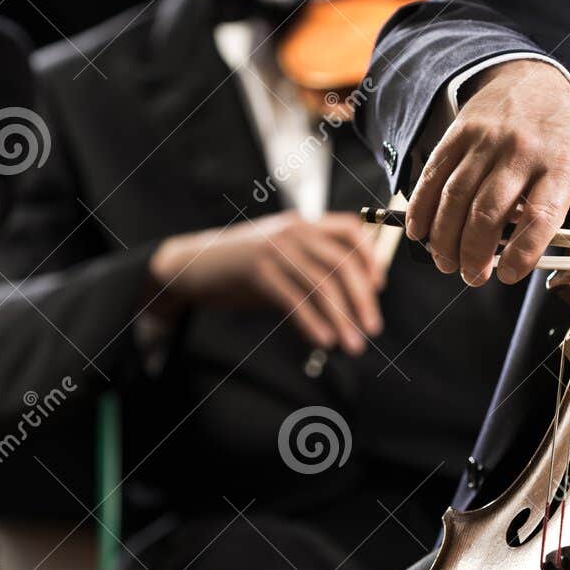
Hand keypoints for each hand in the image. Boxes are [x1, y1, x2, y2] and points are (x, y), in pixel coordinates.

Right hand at [148, 212, 382, 353]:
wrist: (190, 266)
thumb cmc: (241, 268)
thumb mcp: (282, 259)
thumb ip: (312, 269)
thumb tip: (352, 300)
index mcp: (303, 225)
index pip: (350, 230)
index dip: (370, 258)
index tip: (378, 288)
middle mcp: (292, 231)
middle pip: (341, 262)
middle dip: (362, 298)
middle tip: (373, 328)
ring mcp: (273, 249)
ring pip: (321, 284)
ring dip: (342, 318)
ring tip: (353, 345)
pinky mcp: (255, 271)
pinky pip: (294, 299)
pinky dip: (312, 322)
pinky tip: (324, 340)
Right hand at [406, 59, 569, 286]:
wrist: (534, 81)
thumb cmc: (555, 141)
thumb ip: (551, 210)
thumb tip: (514, 257)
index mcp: (559, 165)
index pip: (541, 216)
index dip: (522, 253)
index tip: (507, 276)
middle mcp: (522, 151)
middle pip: (488, 211)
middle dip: (473, 254)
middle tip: (470, 276)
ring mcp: (487, 140)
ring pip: (455, 198)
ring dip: (445, 239)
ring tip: (445, 262)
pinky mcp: (458, 133)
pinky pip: (434, 176)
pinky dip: (421, 209)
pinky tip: (419, 232)